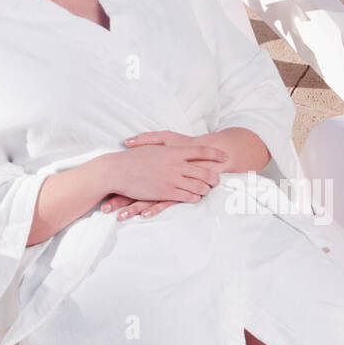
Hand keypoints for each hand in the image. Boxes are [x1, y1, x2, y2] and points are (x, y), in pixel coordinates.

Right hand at [100, 130, 230, 220]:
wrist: (118, 170)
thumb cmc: (133, 158)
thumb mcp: (153, 146)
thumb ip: (167, 146)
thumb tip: (177, 147)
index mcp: (174, 151)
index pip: (201, 150)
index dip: (215, 154)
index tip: (225, 157)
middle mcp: (176, 165)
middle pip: (205, 171)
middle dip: (214, 176)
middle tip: (217, 179)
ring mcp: (172, 179)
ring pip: (199, 186)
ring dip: (206, 189)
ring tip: (207, 190)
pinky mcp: (166, 192)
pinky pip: (188, 197)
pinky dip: (195, 198)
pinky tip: (195, 197)